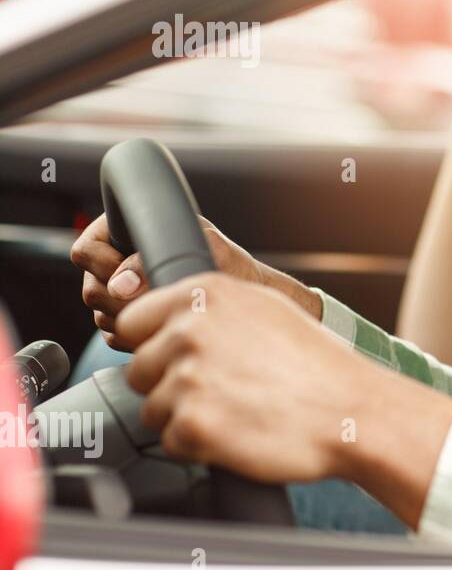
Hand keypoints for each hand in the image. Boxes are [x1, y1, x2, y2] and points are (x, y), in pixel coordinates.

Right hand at [71, 213, 318, 350]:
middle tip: (159, 300)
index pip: (86, 250)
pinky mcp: (131, 321)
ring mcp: (122, 295)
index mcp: (128, 233)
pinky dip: (138, 336)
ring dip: (133, 320)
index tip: (134, 276)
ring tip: (171, 310)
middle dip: (122, 301)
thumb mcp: (203, 249)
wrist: (247, 297)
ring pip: (101, 316)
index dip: (103, 266)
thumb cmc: (230, 264)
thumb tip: (122, 283)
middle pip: (91, 289)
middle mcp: (119, 263)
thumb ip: (160, 259)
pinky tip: (167, 325)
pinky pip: (115, 336)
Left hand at [115, 273, 379, 481]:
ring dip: (185, 417)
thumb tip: (172, 315)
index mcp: (205, 295)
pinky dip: (199, 446)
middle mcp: (190, 330)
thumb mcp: (267, 309)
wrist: (352, 412)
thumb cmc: (318, 366)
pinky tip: (238, 432)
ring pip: (152, 409)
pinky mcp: (192, 424)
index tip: (185, 361)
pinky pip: (170, 442)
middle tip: (222, 392)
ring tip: (236, 411)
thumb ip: (213, 307)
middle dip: (170, 386)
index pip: (133, 320)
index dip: (157, 346)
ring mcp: (188, 377)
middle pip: (139, 369)